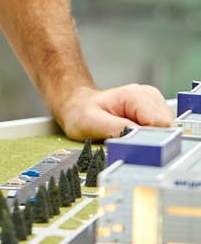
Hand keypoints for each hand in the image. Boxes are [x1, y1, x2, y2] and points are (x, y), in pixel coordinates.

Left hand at [56, 83, 173, 141]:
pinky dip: (149, 142)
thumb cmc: (81, 112)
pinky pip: (161, 135)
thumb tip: (142, 141)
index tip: (133, 148)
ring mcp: (154, 106)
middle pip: (166, 131)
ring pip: (166, 135)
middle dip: (150, 143)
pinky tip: (131, 138)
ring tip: (124, 138)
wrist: (77, 106)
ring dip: (149, 143)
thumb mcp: (92, 122)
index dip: (150, 141)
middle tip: (125, 143)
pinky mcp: (154, 116)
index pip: (161, 126)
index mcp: (138, 96)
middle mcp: (150, 98)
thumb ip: (118, 130)